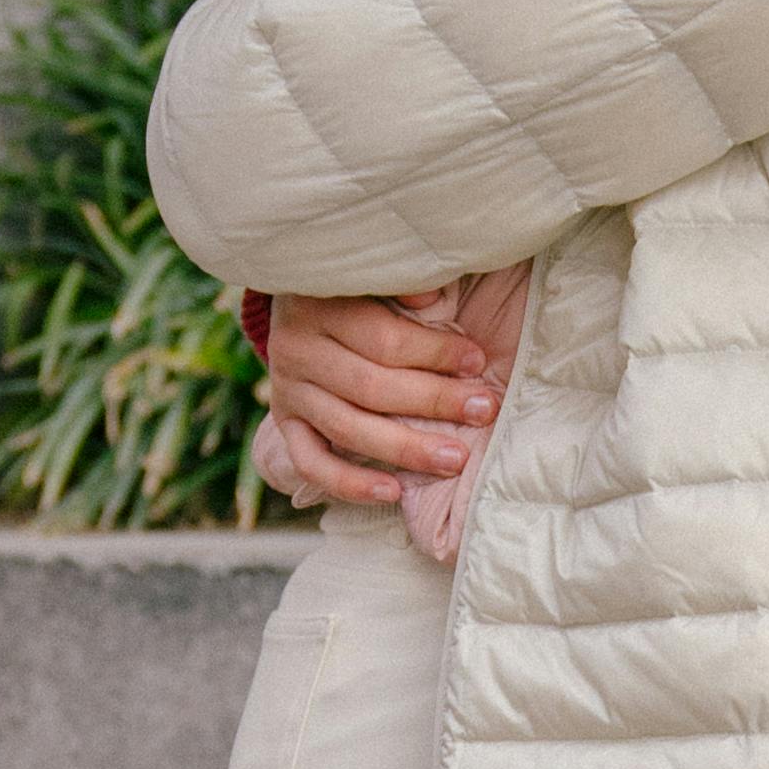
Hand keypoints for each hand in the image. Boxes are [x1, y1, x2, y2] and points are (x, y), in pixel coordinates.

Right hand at [260, 289, 496, 508]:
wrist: (298, 304)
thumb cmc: (356, 290)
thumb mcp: (375, 276)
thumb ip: (402, 284)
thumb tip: (429, 299)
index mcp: (319, 304)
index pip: (384, 340)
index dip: (435, 353)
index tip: (476, 362)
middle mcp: (296, 349)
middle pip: (371, 387)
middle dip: (434, 401)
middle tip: (483, 410)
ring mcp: (287, 390)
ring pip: (348, 428)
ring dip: (406, 448)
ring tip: (454, 458)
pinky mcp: (284, 423)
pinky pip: (311, 463)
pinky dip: (350, 483)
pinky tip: (393, 492)